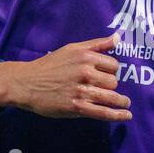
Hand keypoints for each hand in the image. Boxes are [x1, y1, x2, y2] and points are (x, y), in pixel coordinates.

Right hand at [0, 32, 130, 120]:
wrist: (27, 83)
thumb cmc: (50, 65)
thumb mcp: (72, 49)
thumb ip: (97, 44)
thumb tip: (118, 37)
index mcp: (86, 57)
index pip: (113, 65)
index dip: (111, 71)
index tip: (105, 75)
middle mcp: (85, 73)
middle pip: (113, 82)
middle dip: (111, 85)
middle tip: (102, 87)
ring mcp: (81, 91)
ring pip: (111, 97)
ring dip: (121, 101)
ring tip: (125, 103)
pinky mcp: (76, 107)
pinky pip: (102, 112)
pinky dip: (117, 115)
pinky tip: (126, 115)